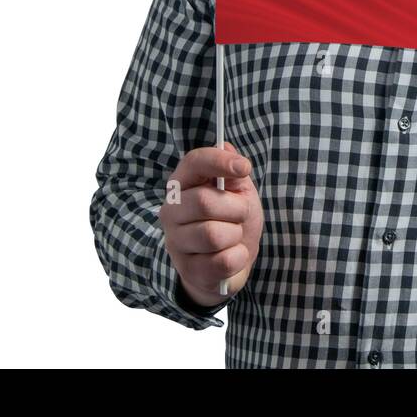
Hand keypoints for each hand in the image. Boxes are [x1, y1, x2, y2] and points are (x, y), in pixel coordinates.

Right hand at [159, 141, 263, 306]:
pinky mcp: (187, 270)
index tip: (244, 167)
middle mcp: (171, 211)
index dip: (219, 161)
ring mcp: (175, 242)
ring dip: (236, 235)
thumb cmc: (232, 220)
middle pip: (205, 202)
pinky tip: (232, 255)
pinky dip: (238, 257)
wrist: (230, 262)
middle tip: (241, 214)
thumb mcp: (238, 192)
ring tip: (233, 236)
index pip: (194, 162)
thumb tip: (227, 146)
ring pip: (213, 234)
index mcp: (183, 184)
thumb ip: (233, 171)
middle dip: (236, 209)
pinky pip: (222, 261)